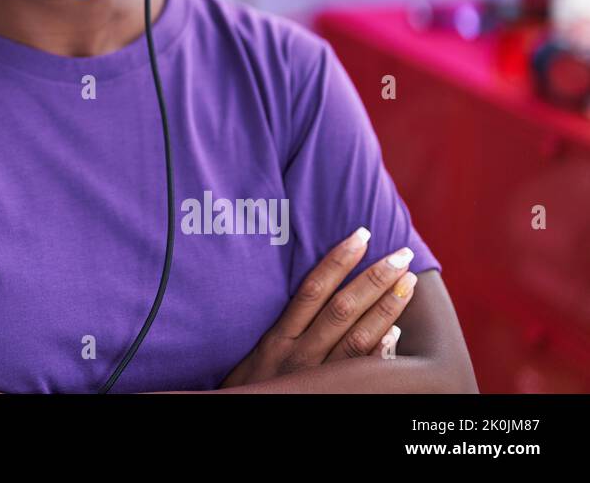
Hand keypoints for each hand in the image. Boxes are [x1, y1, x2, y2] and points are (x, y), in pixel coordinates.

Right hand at [219, 227, 417, 388]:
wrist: (242, 417)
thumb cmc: (255, 386)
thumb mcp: (262, 351)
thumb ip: (290, 325)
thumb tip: (322, 288)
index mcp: (279, 337)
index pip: (312, 289)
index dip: (338, 260)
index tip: (362, 235)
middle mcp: (298, 354)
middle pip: (341, 309)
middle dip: (374, 279)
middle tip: (402, 254)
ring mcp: (317, 377)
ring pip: (356, 338)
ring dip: (386, 308)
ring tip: (409, 282)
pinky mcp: (332, 395)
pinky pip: (361, 373)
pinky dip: (379, 352)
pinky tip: (397, 332)